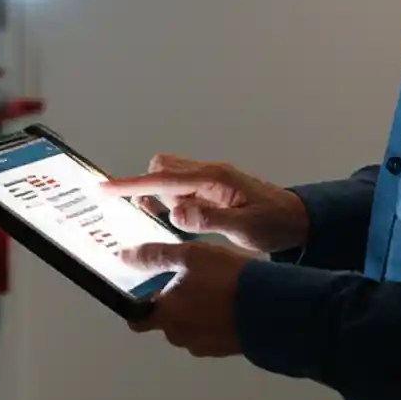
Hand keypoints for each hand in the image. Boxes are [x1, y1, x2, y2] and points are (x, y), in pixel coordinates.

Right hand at [100, 154, 308, 253]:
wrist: (296, 220)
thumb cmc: (274, 223)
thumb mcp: (244, 228)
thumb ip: (209, 221)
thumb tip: (177, 213)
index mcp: (214, 179)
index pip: (163, 179)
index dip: (130, 185)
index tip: (104, 188)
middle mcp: (208, 175)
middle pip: (160, 170)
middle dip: (147, 189)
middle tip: (150, 216)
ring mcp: (208, 181)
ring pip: (168, 179)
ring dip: (161, 198)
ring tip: (173, 221)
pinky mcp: (210, 190)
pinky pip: (180, 189)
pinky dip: (172, 202)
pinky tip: (180, 220)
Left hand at [121, 242, 250, 357]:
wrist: (271, 306)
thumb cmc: (227, 279)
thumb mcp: (189, 255)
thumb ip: (154, 256)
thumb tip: (124, 257)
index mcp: (165, 315)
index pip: (137, 319)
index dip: (139, 304)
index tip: (148, 291)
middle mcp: (180, 336)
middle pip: (167, 320)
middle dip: (175, 303)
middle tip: (193, 279)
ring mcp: (204, 346)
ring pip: (191, 326)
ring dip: (198, 311)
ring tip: (217, 287)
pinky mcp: (226, 349)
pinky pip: (213, 333)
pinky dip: (216, 320)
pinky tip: (231, 301)